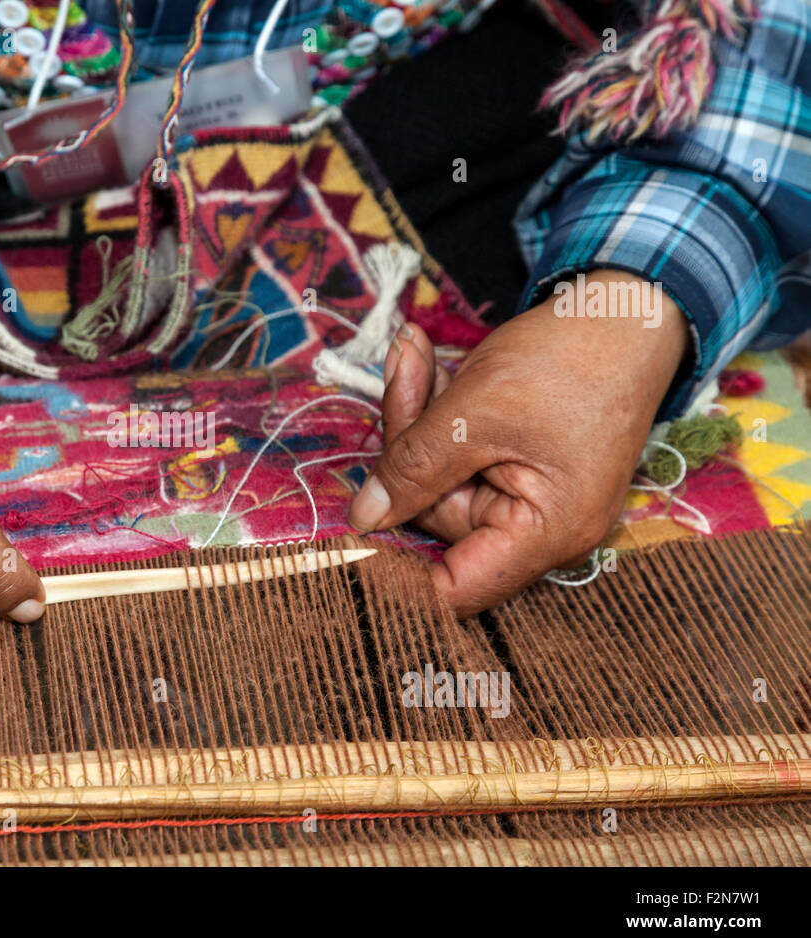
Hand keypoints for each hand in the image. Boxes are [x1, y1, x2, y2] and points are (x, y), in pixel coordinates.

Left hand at [348, 271, 688, 615]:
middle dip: (407, 445)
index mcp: (545, 534)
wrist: (628, 309)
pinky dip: (438, 414)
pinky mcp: (519, 470)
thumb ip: (413, 469)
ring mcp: (531, 501)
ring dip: (417, 415)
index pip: (454, 588)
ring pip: (439, 479)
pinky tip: (430, 365)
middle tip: (403, 369)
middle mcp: (542, 532)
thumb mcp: (474, 412)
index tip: (349, 530)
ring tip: (415, 350)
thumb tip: (362, 520)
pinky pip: (459, 458)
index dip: (396, 569)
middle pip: (436, 516)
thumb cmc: (568, 359)